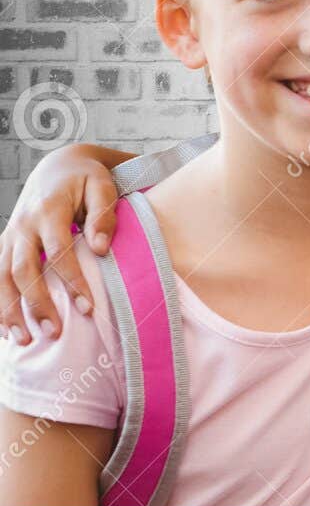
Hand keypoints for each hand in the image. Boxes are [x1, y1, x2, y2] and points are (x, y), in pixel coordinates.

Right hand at [0, 148, 120, 343]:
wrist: (59, 165)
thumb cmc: (87, 179)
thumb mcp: (102, 186)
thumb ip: (103, 215)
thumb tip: (100, 249)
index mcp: (50, 209)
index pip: (58, 251)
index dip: (71, 280)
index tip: (86, 308)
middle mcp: (24, 224)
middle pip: (24, 270)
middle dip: (37, 303)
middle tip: (54, 333)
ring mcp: (11, 234)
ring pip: (3, 277)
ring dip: (9, 310)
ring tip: (23, 340)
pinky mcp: (6, 243)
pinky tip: (4, 330)